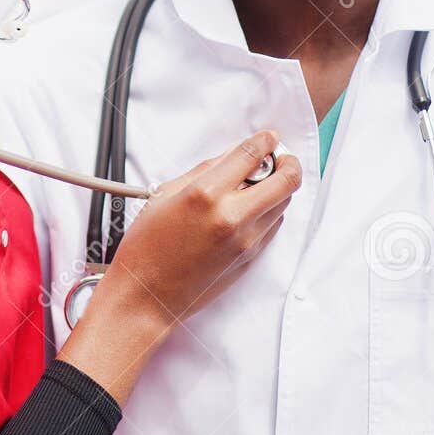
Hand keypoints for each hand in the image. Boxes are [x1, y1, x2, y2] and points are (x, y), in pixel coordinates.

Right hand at [100, 130, 301, 323]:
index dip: (265, 140)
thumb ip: (203, 172)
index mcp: (205, 195)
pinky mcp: (251, 258)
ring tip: (257, 186)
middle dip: (287, 162)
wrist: (147, 296)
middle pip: (286, 180)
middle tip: (278, 158)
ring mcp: (246, 241)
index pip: (251, 155)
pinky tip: (248, 210)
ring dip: (277, 187)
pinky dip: (268, 211)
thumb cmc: (146, 249)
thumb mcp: (164, 196)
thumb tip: (232, 157)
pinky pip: (274, 225)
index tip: (268, 137)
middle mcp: (232, 217)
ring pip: (284, 202)